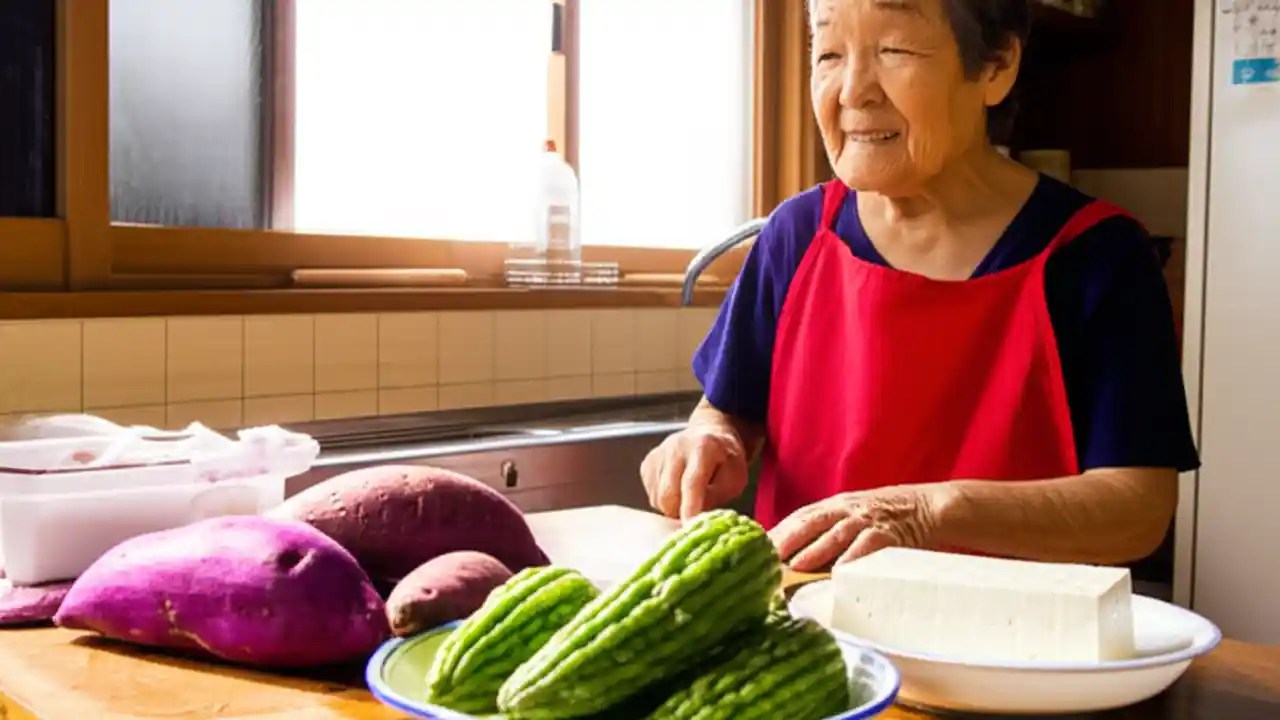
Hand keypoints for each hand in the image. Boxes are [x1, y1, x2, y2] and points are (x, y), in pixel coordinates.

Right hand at [640, 425, 749, 519]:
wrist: (709, 435)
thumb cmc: (726, 460)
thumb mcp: (735, 478)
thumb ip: (717, 496)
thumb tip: (696, 520)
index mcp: (703, 446)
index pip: (691, 482)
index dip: (690, 507)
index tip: (689, 527)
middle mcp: (675, 447)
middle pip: (669, 494)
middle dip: (681, 512)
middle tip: (696, 514)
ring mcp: (658, 455)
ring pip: (658, 498)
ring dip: (673, 508)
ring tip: (689, 498)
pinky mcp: (647, 464)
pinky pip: (651, 495)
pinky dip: (665, 501)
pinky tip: (678, 491)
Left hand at [768, 484, 947, 571]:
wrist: (928, 507)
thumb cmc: (883, 518)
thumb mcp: (851, 516)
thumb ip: (825, 532)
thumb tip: (790, 555)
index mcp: (835, 506)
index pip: (801, 516)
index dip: (779, 531)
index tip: (757, 546)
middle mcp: (847, 510)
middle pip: (812, 521)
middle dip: (788, 538)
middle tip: (767, 556)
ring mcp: (868, 521)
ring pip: (836, 535)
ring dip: (815, 551)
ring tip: (796, 566)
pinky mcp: (889, 535)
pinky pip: (868, 548)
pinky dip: (853, 559)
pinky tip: (840, 573)